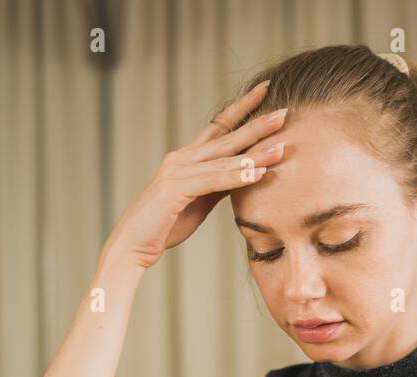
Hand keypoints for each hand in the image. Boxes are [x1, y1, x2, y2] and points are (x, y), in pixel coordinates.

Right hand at [106, 80, 287, 270]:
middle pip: (226, 137)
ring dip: (254, 153)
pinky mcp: (174, 190)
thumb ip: (219, 184)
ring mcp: (176, 172)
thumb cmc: (164, 225)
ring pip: (223, 159)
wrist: (131, 245)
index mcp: (187, 159)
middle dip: (256, 124)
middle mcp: (181, 159)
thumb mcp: (199, 201)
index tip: (265, 91)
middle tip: (284, 112)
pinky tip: (256, 173)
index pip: (218, 127)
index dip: (242, 109)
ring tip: (281, 146)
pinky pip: (211, 182)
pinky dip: (235, 177)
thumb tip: (246, 174)